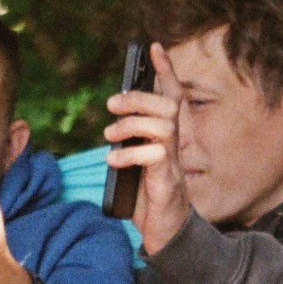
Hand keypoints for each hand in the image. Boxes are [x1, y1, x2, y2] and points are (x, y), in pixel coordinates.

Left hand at [104, 53, 192, 254]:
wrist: (166, 236)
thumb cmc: (149, 201)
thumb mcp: (134, 166)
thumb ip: (128, 146)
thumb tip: (111, 129)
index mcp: (165, 139)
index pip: (172, 97)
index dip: (166, 71)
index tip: (153, 47)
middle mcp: (174, 146)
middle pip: (167, 105)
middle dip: (138, 97)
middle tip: (111, 105)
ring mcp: (173, 163)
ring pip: (163, 124)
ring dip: (132, 124)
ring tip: (109, 135)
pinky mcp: (168, 181)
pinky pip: (155, 155)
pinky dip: (130, 154)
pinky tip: (113, 161)